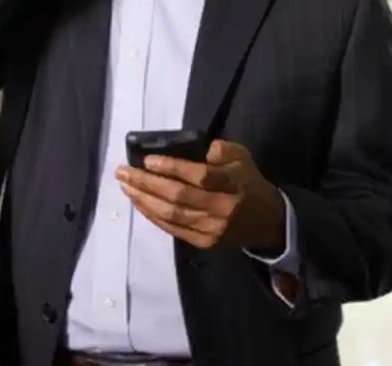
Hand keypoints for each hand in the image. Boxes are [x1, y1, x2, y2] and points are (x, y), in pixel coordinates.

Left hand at [116, 140, 286, 251]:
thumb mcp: (244, 158)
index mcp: (233, 184)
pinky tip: (139, 203)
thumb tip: (202, 150)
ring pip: (171, 214)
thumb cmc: (249, 183)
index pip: (200, 177)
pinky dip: (153, 216)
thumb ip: (224, 150)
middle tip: (122, 172)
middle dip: (146, 183)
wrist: (268, 222)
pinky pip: (173, 229)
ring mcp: (212, 229)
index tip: (147, 160)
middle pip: (178, 196)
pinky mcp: (204, 242)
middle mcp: (222, 208)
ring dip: (144, 200)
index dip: (172, 168)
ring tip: (125, 186)